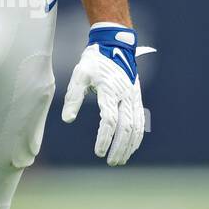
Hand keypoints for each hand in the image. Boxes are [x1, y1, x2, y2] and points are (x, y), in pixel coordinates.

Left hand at [61, 23, 154, 166]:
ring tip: (120, 159)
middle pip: (126, 127)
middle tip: (111, 162)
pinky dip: (137, 136)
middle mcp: (125, 95)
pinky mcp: (137, 98)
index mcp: (110, 89)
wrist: (115, 46)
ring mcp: (134, 97)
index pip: (110, 119)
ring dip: (129, 145)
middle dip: (119, 147)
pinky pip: (140, 121)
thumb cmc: (94, 61)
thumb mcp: (79, 75)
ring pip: (137, 126)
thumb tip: (68, 119)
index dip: (104, 138)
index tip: (98, 152)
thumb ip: (73, 97)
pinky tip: (130, 147)